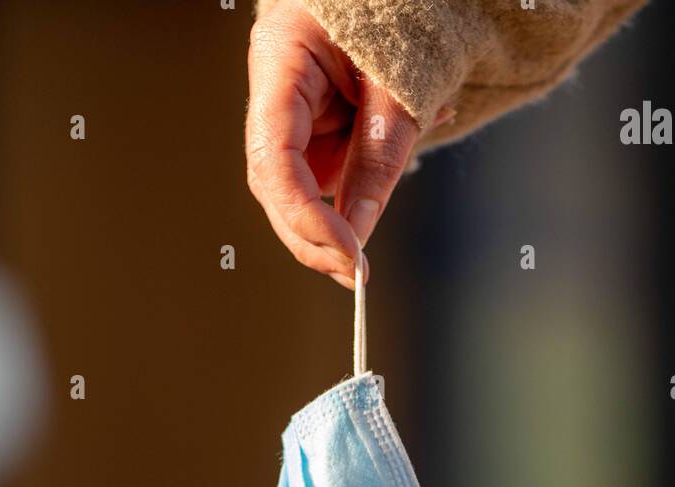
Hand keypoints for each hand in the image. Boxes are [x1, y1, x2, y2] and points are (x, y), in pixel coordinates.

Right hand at [246, 0, 420, 287]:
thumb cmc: (401, 7)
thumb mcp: (401, 85)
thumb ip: (379, 158)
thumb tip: (359, 231)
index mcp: (280, 58)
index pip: (273, 157)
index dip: (304, 214)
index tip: (345, 250)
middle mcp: (276, 89)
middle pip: (275, 184)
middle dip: (315, 234)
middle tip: (356, 272)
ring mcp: (292, 109)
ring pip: (301, 186)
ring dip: (339, 210)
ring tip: (378, 209)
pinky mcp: (314, 122)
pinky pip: (329, 169)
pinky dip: (358, 184)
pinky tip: (389, 157)